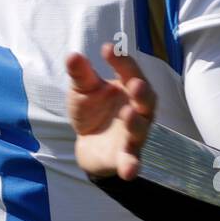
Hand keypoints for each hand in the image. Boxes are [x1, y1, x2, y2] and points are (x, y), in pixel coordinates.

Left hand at [65, 43, 156, 180]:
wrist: (88, 142)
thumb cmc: (92, 109)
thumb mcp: (83, 90)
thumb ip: (81, 75)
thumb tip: (72, 55)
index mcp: (128, 88)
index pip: (130, 71)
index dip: (122, 61)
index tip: (108, 49)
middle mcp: (137, 110)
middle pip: (147, 100)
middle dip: (142, 92)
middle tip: (134, 84)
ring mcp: (133, 134)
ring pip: (140, 129)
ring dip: (136, 123)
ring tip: (128, 114)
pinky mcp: (125, 157)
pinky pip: (131, 162)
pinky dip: (132, 166)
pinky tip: (130, 171)